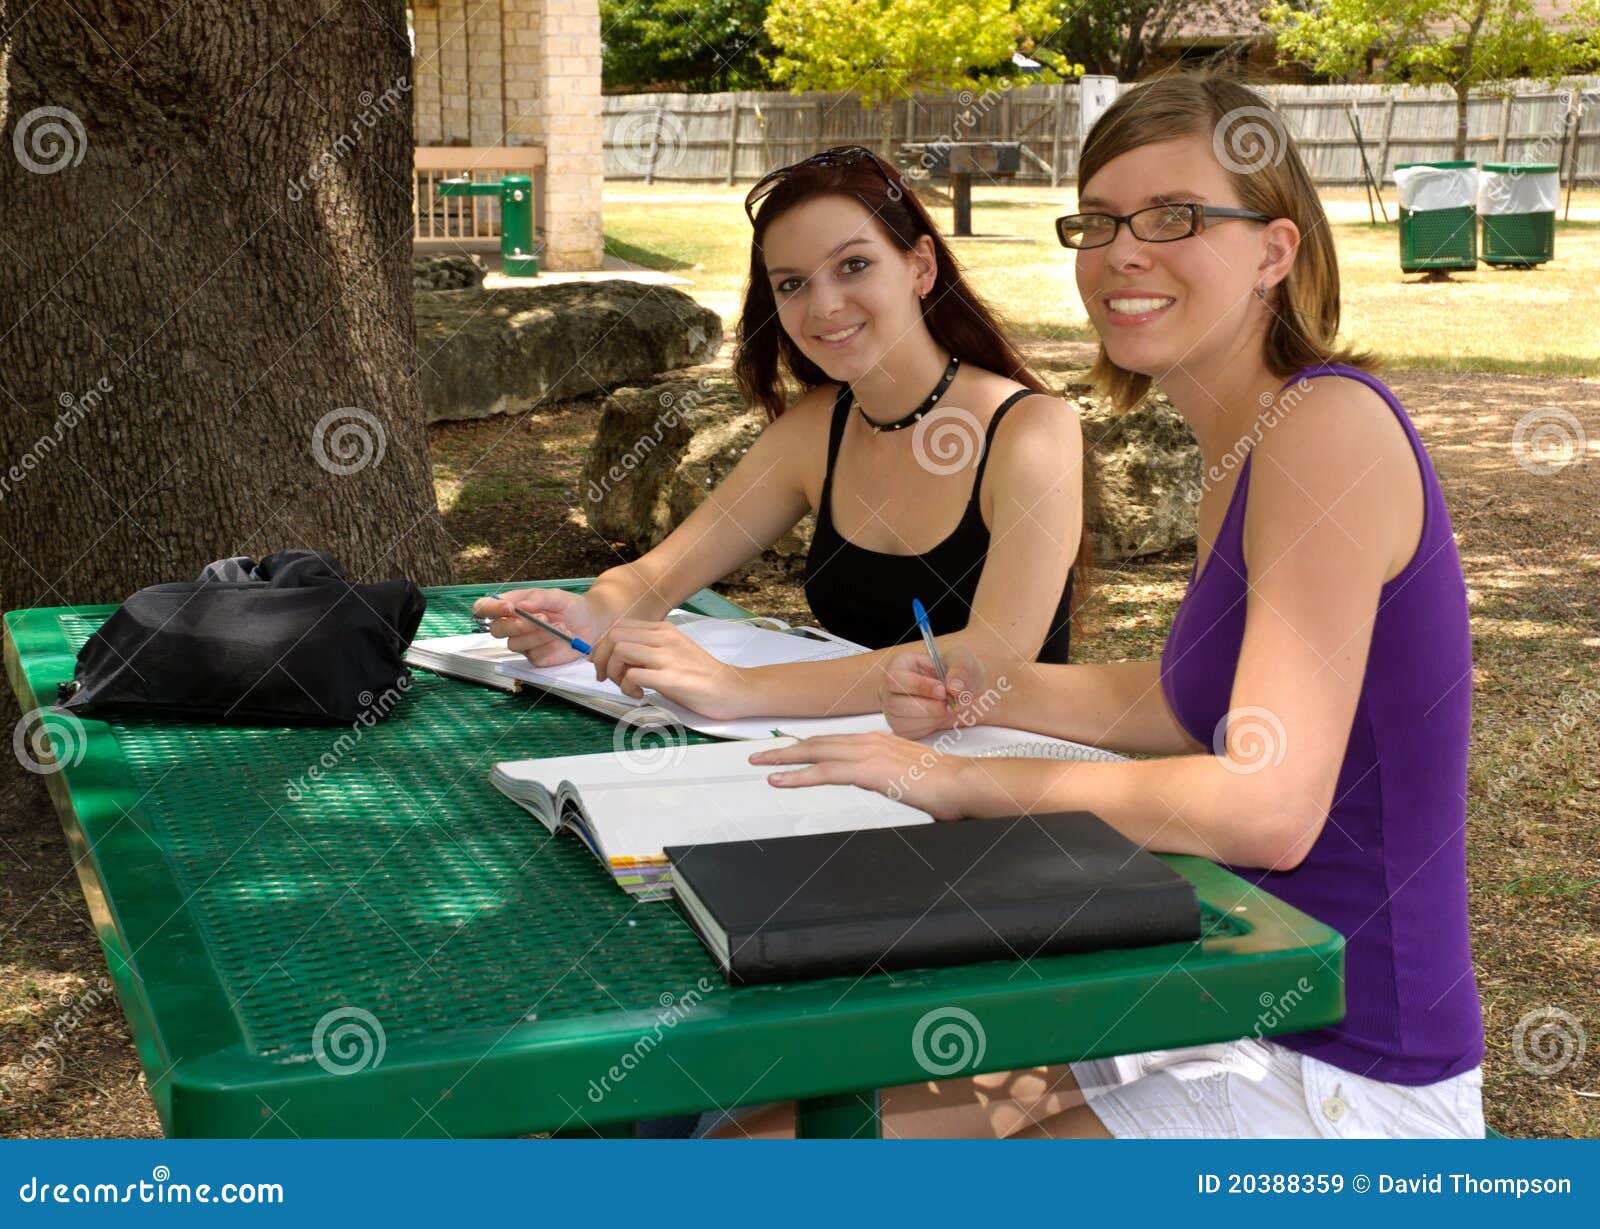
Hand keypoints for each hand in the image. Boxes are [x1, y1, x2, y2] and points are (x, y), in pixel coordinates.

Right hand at [471, 587, 605, 666]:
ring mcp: (523, 644)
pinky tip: (562, 637)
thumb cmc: (571, 606)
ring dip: (537, 634)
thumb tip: (518, 606)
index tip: (509, 607)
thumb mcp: (556, 596)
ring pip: (514, 644)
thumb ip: (537, 598)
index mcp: (512, 606)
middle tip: (541, 617)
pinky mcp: (536, 658)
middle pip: (496, 630)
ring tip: (560, 625)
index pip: (485, 608)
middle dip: (517, 624)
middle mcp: (513, 626)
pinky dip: (549, 646)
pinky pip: (533, 655)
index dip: (489, 608)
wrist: (592, 623)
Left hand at [589, 620, 757, 718]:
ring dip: (613, 672)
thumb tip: (619, 658)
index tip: (603, 664)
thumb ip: (650, 650)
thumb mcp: (674, 653)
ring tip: (626, 687)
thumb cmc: (703, 676)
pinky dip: (627, 687)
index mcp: (664, 630)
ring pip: (619, 651)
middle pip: (613, 636)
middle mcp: (664, 638)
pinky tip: (640, 695)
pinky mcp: (671, 678)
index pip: (619, 627)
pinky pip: (633, 675)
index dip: (603, 646)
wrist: (733, 689)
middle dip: (601, 659)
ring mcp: (668, 657)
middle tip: (607, 677)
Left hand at [748, 732, 976, 820]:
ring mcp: (867, 753)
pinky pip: (823, 773)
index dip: (810, 746)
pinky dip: (797, 776)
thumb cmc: (946, 785)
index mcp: (880, 742)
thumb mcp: (912, 779)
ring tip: (761, 764)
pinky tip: (780, 780)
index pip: (836, 742)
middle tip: (763, 754)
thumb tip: (893, 788)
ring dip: (785, 758)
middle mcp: (870, 741)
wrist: (961, 783)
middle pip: (820, 743)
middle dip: (789, 748)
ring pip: (815, 753)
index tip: (791, 750)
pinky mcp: (866, 770)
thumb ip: (895, 780)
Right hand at [881, 645, 997, 739]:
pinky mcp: (902, 727)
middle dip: (928, 708)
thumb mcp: (962, 661)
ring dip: (931, 719)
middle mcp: (891, 688)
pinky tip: (940, 717)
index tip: (943, 691)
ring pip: (902, 721)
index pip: (896, 679)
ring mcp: (893, 709)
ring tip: (948, 709)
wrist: (964, 690)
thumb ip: (959, 671)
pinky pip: (910, 733)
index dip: (919, 687)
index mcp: (900, 665)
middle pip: (895, 704)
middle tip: (949, 705)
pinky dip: (930, 728)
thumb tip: (954, 687)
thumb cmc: (957, 672)